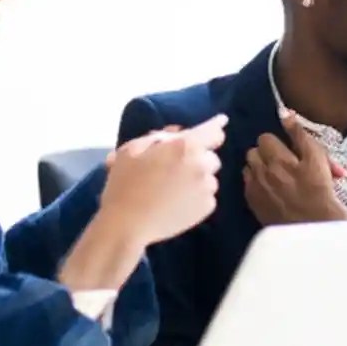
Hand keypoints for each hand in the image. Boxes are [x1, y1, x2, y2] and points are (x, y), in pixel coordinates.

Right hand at [101, 114, 226, 244]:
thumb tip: (178, 133)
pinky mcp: (207, 208)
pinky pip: (207, 196)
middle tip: (177, 167)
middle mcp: (201, 165)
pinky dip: (197, 196)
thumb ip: (159, 137)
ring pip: (209, 177)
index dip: (216, 126)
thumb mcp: (132, 150)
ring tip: (174, 188)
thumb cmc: (125, 184)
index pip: (212, 132)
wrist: (127, 224)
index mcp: (185, 146)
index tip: (222, 121)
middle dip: (198, 158)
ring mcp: (207, 188)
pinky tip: (177, 202)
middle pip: (211, 156)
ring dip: (198, 178)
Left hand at [243, 112, 346, 224]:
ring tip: (275, 176)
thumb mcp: (317, 158)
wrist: (317, 225)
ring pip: (248, 168)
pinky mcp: (254, 205)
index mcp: (277, 159)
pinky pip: (247, 186)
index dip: (277, 142)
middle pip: (252, 152)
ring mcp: (255, 190)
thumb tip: (285, 113)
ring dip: (258, 169)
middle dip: (265, 154)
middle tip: (281, 162)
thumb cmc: (321, 190)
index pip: (264, 138)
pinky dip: (256, 185)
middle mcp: (261, 173)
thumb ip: (299, 134)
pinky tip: (270, 190)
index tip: (287, 151)